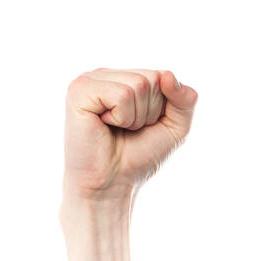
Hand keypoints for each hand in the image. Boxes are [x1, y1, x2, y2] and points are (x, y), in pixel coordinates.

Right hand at [63, 68, 197, 203]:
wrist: (111, 183)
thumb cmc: (139, 156)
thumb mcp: (174, 128)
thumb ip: (185, 101)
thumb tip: (168, 74)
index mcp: (126, 78)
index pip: (164, 77)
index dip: (164, 109)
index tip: (145, 126)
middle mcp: (107, 74)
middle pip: (153, 79)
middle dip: (151, 113)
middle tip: (129, 130)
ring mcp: (90, 79)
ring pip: (139, 85)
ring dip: (136, 117)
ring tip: (117, 128)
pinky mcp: (79, 90)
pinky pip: (122, 94)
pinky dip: (122, 117)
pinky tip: (104, 125)